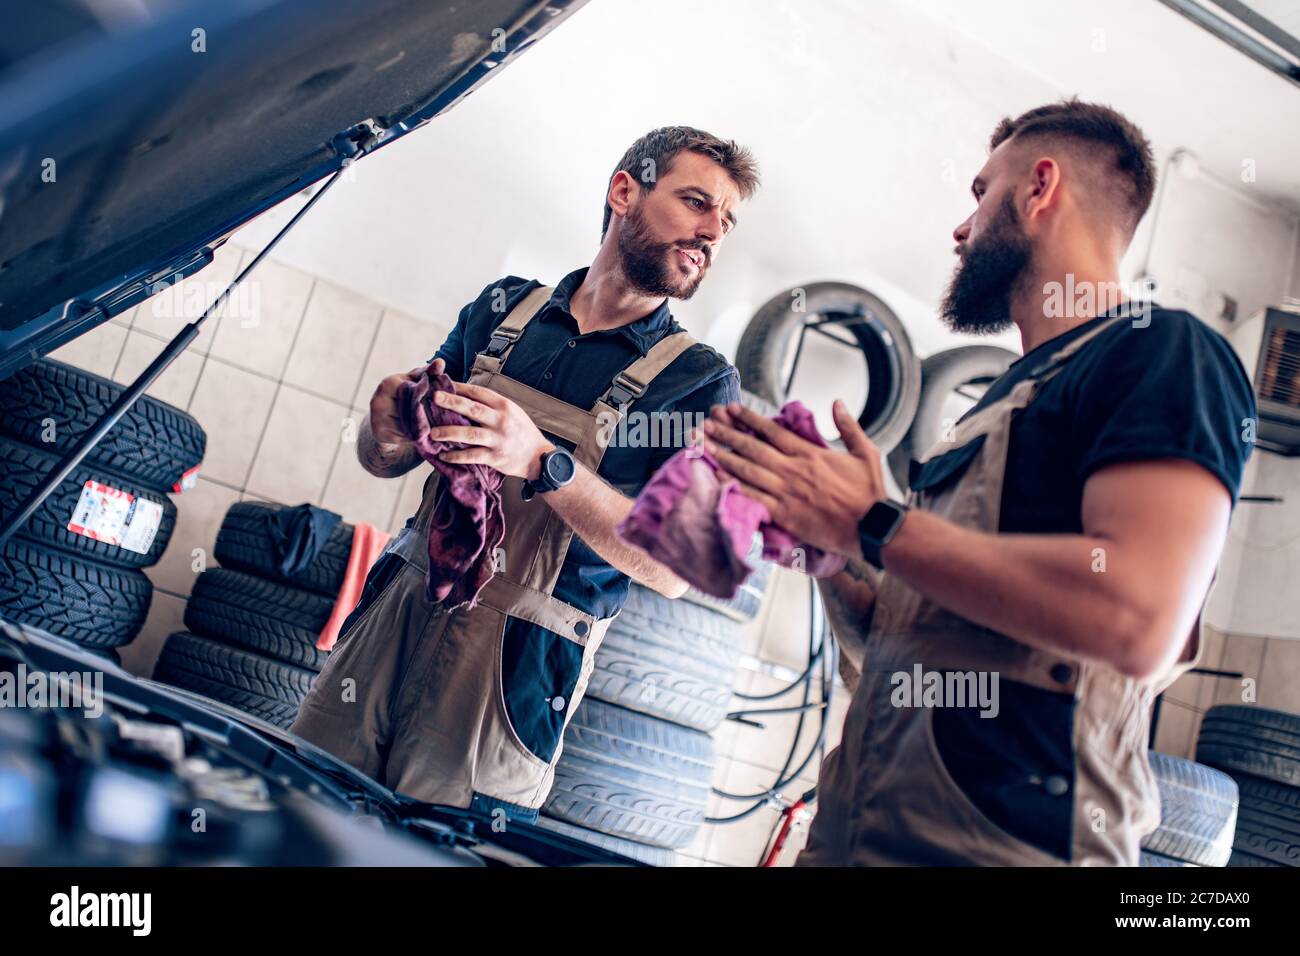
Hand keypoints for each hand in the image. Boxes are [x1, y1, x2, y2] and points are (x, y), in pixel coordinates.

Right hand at [369, 358, 443, 446]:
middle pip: (412, 410)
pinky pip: (405, 437)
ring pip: (410, 425)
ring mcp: (377, 419)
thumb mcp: (413, 381)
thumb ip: (427, 372)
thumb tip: (441, 362)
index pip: (415, 392)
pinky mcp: (380, 434)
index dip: (430, 397)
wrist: (382, 420)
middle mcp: (379, 401)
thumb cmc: (403, 395)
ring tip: (436, 426)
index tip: (441, 402)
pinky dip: (417, 436)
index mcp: (388, 384)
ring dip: (424, 427)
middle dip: (428, 414)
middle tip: (444, 417)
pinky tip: (424, 435)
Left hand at [428, 381, 553, 479]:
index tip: (443, 384)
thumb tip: (466, 396)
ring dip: (449, 432)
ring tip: (432, 433)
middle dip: (451, 402)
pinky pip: (472, 456)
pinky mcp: (495, 457)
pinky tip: (444, 455)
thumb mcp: (513, 412)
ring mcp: (498, 439)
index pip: (479, 392)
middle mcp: (501, 421)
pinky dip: (457, 456)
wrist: (538, 456)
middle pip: (472, 409)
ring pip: (469, 434)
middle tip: (434, 397)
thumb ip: (492, 405)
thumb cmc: (522, 432)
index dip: (460, 388)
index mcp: (504, 406)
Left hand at [699, 399, 885, 557]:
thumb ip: (848, 426)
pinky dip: (734, 486)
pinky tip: (717, 477)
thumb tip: (837, 402)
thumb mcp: (866, 452)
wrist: (872, 527)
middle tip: (706, 424)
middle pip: (753, 448)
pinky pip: (753, 497)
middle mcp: (794, 470)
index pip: (773, 432)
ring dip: (723, 456)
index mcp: (810, 453)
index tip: (732, 409)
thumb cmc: (870, 492)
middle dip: (727, 434)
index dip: (749, 419)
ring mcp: (787, 492)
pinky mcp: (784, 514)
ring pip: (748, 470)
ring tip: (703, 445)